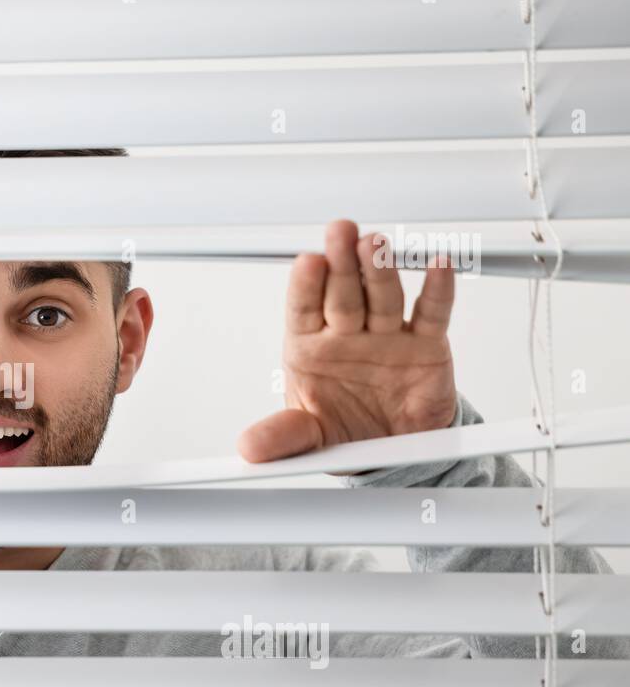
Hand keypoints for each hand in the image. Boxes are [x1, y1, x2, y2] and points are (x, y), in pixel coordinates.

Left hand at [237, 219, 456, 463]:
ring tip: (375, 245)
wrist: (394, 453)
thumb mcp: (308, 437)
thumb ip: (282, 437)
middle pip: (344, 293)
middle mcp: (348, 334)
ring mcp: (387, 336)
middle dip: (342, 263)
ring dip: (380, 270)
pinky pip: (431, 314)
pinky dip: (436, 290)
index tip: (307, 263)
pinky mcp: (426, 346)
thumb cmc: (345, 431)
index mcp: (311, 348)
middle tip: (340, 233)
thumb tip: (248, 448)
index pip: (304, 309)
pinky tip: (435, 266)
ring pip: (383, 296)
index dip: (306, 286)